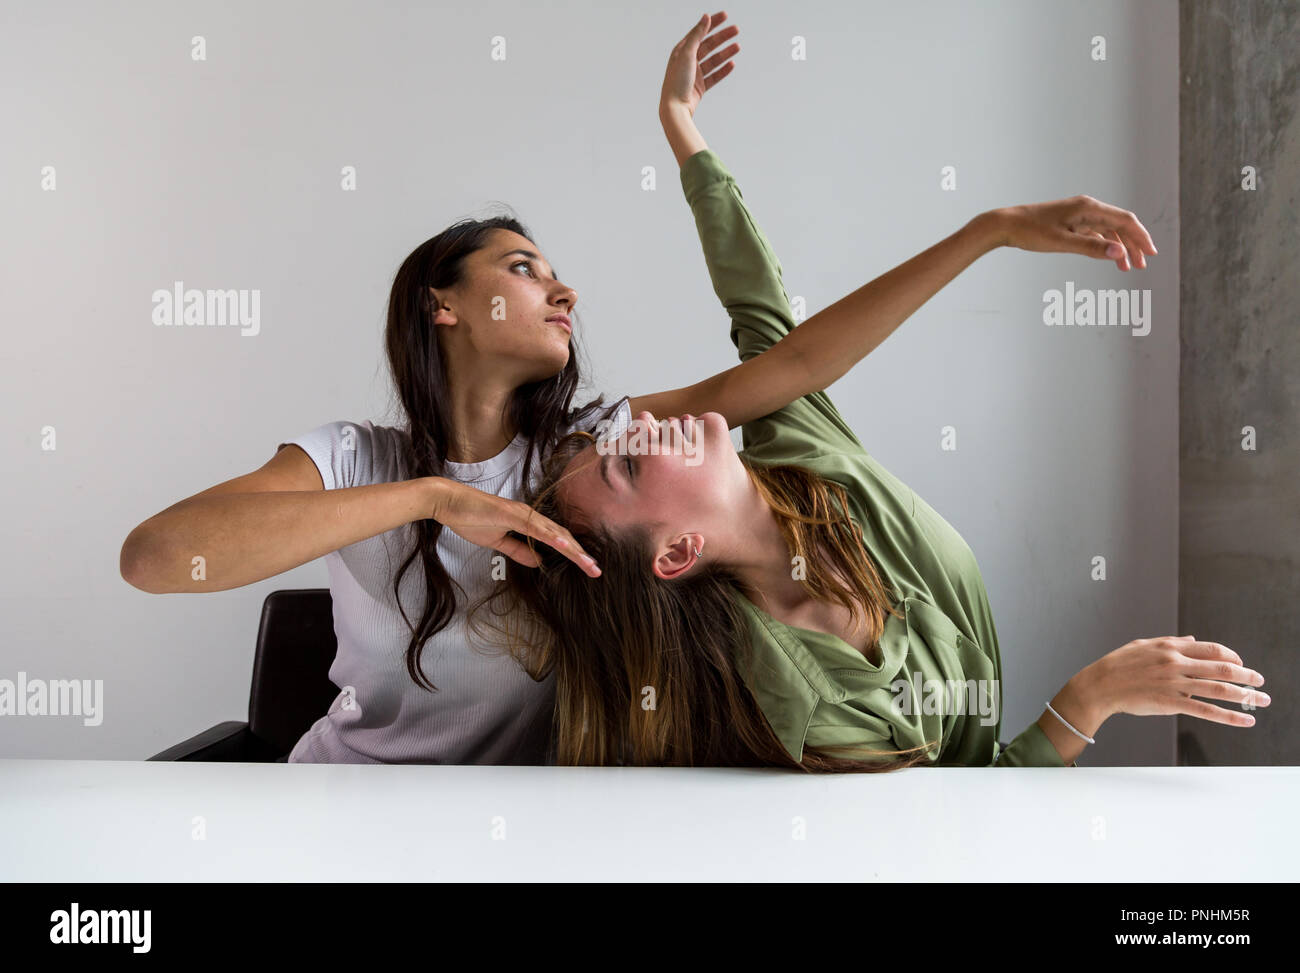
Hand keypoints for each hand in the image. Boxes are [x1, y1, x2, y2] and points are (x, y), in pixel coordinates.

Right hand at [426, 477, 599, 577]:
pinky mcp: (511, 513)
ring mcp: (522, 513)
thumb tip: (538, 562)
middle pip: (561, 536)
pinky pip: (535, 528)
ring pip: (554, 532)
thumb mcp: (497, 542)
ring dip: (573, 549)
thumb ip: (518, 551)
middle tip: (596, 571)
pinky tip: (565, 546)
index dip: (573, 553)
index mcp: (527, 522)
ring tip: (589, 564)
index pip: (556, 539)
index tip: (587, 567)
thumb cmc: (470, 518)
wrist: (448, 502)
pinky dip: (552, 537)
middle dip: (580, 555)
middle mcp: (529, 515)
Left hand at [659, 11, 738, 117]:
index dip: (712, 23)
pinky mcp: (700, 87)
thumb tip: (706, 17)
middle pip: (708, 45)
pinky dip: (723, 70)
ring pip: (713, 60)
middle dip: (722, 37)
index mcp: (681, 51)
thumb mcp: (687, 54)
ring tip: (737, 46)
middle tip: (736, 30)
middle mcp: (687, 61)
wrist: (675, 108)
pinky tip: (732, 64)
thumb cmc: (677, 81)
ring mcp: (694, 74)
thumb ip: (697, 35)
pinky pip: (714, 76)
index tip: (725, 16)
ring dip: (726, 52)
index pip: (699, 32)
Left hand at [990, 195, 1157, 270]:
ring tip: (1127, 267)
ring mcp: (1078, 214)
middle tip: (1142, 265)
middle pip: (1120, 224)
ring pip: (1108, 229)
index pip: (1125, 220)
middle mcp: (1087, 207)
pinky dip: (1104, 245)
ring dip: (1120, 247)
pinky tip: (1109, 258)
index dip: (1140, 237)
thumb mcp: (1061, 242)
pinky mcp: (1070, 222)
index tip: (1151, 254)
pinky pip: (1095, 232)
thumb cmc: (1030, 232)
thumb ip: (1091, 248)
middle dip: (1133, 244)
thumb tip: (1119, 253)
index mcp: (1088, 207)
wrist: (1006, 225)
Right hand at [1080, 635, 1267, 726]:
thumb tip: (1192, 640)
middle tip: (1261, 681)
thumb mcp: (1144, 645)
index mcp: (1170, 647)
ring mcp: (1174, 684)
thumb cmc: (1119, 664)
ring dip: (1245, 696)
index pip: (1211, 649)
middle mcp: (1176, 663)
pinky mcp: (1170, 703)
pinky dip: (1229, 717)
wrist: (1099, 685)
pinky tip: (1244, 721)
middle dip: (1247, 676)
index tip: (1241, 664)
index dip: (1231, 657)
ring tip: (1261, 701)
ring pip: (1218, 690)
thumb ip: (1171, 642)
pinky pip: (1206, 711)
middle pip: (1221, 669)